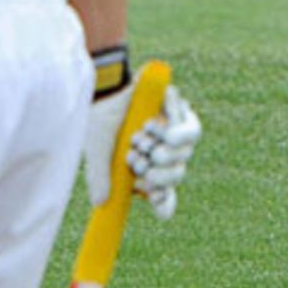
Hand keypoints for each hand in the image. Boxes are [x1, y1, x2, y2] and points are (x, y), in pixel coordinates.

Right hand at [84, 81, 201, 218]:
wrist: (106, 85)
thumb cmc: (100, 116)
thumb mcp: (98, 150)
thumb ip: (99, 176)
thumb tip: (99, 202)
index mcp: (145, 168)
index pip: (164, 196)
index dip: (163, 202)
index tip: (152, 197)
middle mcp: (163, 154)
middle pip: (177, 175)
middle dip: (158, 175)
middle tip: (135, 162)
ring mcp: (175, 135)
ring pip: (184, 156)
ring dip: (160, 152)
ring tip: (138, 138)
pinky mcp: (183, 115)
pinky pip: (189, 132)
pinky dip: (171, 132)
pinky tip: (149, 125)